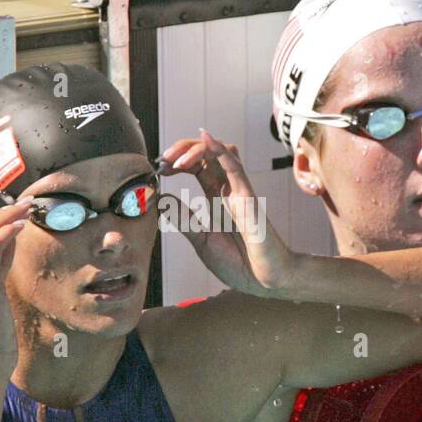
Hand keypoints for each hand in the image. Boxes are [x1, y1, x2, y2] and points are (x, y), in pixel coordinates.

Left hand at [158, 129, 300, 297]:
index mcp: (216, 198)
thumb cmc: (238, 263)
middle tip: (163, 159)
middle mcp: (228, 190)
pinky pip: (236, 167)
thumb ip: (182, 218)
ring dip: (197, 148)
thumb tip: (160, 198)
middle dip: (183, 149)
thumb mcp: (200, 239)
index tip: (159, 168)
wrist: (262, 282)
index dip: (177, 161)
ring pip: (222, 153)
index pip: (197, 166)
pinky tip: (206, 139)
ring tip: (176, 159)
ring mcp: (239, 192)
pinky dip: (220, 150)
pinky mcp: (249, 198)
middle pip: (208, 154)